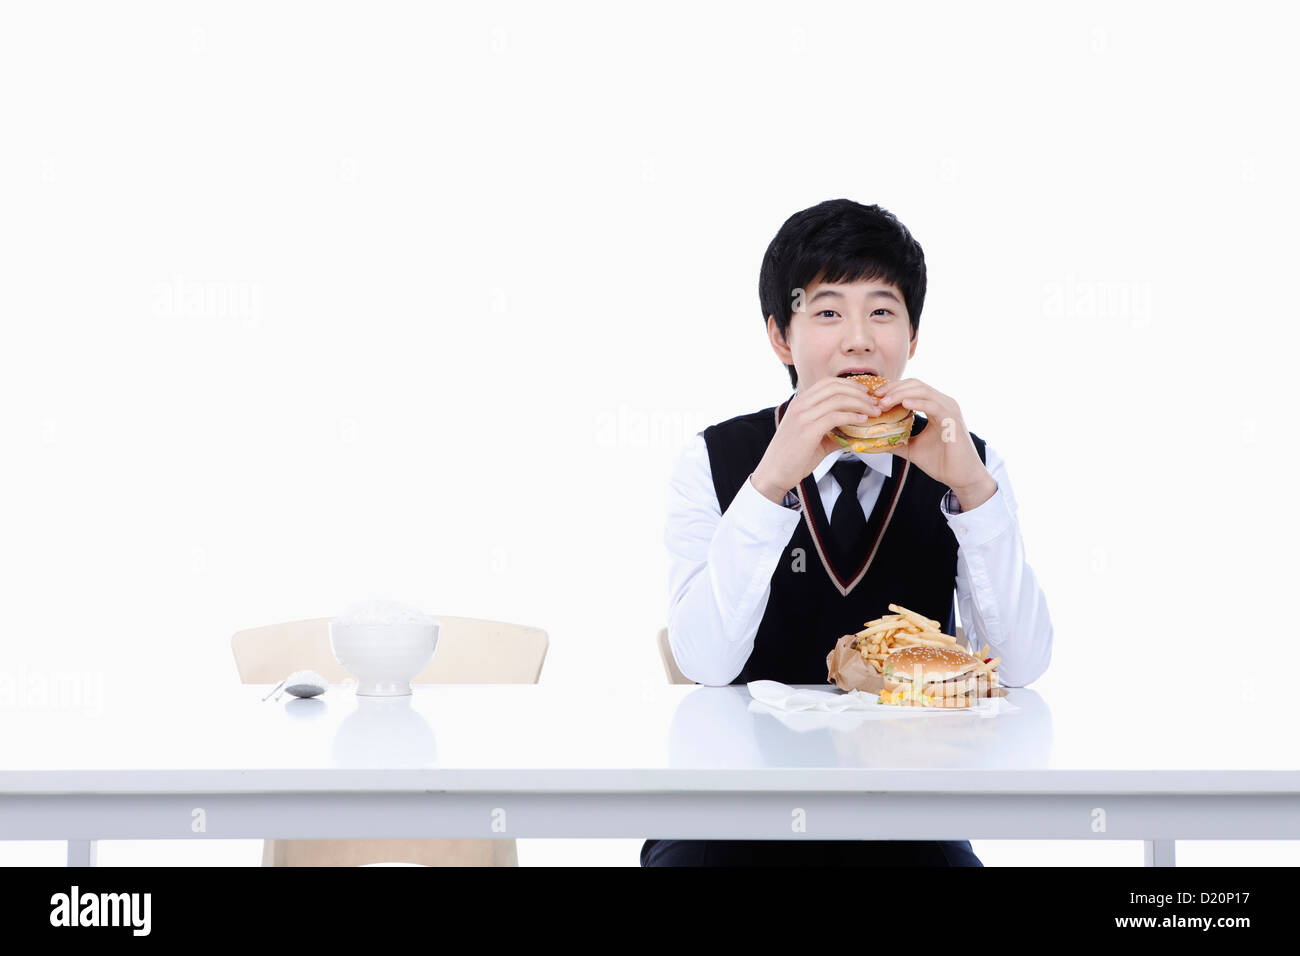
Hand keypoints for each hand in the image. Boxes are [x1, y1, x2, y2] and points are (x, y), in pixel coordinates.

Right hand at [750, 376, 881, 503]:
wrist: (774, 473)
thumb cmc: (793, 458)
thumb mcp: (813, 438)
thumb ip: (832, 431)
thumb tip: (854, 432)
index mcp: (800, 403)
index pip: (828, 383)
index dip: (849, 385)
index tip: (865, 394)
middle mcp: (800, 405)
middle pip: (835, 387)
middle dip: (859, 392)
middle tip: (874, 402)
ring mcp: (803, 416)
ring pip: (838, 399)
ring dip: (860, 404)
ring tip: (873, 412)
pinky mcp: (808, 430)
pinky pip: (835, 416)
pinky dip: (852, 416)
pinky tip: (862, 420)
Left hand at [873, 378, 994, 504]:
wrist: (962, 477)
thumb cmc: (942, 463)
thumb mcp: (912, 449)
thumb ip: (896, 441)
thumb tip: (875, 440)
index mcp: (936, 406)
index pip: (913, 388)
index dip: (893, 389)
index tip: (875, 397)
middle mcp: (943, 403)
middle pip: (916, 385)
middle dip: (894, 388)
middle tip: (876, 397)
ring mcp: (949, 409)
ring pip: (922, 391)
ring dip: (900, 394)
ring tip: (884, 402)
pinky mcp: (952, 419)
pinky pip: (933, 405)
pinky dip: (918, 402)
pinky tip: (903, 404)